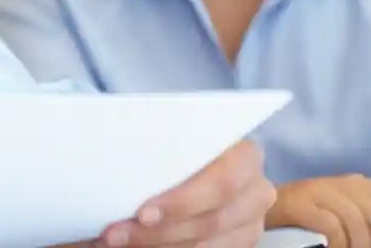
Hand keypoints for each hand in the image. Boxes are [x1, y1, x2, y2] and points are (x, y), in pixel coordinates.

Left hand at [98, 140, 274, 246]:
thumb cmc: (182, 142)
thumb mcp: (176, 134)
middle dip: (158, 232)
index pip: (220, 182)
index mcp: (245, 154)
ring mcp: (251, 220)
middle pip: (209, 221)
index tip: (142, 213)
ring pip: (205, 244)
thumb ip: (159, 145)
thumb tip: (117, 163)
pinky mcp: (242, 240)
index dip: (181, 202)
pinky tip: (140, 246)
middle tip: (115, 234)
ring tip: (119, 240)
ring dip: (157, 245)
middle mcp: (255, 189)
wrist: (201, 159)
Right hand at [267, 174, 370, 247]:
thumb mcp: (337, 210)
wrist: (255, 209)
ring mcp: (315, 190)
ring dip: (359, 245)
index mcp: (350, 182)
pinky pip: (333, 226)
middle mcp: (335, 181)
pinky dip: (340, 244)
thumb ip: (360, 214)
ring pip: (356, 219)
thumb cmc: (301, 217)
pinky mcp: (298, 204)